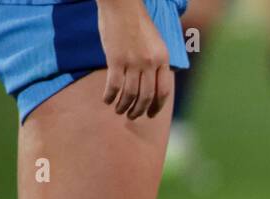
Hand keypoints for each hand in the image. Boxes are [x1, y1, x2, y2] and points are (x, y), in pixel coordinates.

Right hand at [97, 0, 173, 118]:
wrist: (122, 4)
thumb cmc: (137, 22)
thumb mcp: (156, 43)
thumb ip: (157, 61)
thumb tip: (155, 81)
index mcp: (162, 60)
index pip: (163, 91)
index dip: (156, 107)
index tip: (150, 115)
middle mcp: (150, 64)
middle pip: (146, 96)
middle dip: (139, 110)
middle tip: (132, 116)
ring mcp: (133, 62)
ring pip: (130, 94)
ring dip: (124, 106)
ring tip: (119, 111)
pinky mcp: (115, 59)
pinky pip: (114, 85)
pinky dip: (110, 95)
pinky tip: (107, 100)